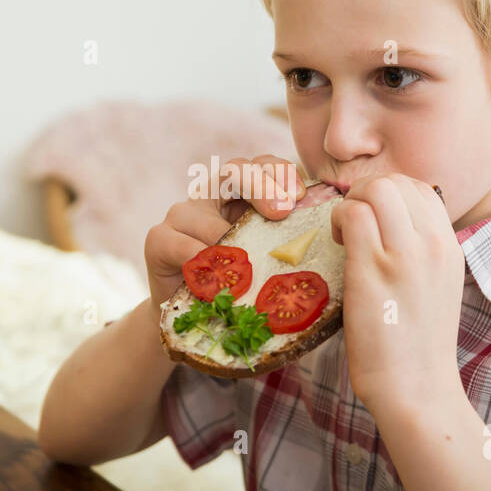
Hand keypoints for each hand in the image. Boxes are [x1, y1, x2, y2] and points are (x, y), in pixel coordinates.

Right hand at [144, 154, 305, 317]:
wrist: (197, 325)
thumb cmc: (244, 292)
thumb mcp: (272, 263)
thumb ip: (292, 244)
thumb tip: (332, 237)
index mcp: (244, 196)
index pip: (264, 166)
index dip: (282, 173)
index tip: (299, 198)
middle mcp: (212, 197)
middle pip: (236, 170)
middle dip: (261, 186)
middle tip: (280, 214)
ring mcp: (181, 214)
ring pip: (205, 213)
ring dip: (227, 242)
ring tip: (244, 265)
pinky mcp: (158, 239)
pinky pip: (180, 243)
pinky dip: (198, 259)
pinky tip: (212, 277)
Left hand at [329, 174, 465, 413]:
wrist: (415, 388)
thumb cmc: (417, 345)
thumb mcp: (437, 288)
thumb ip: (422, 254)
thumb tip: (392, 228)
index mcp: (449, 247)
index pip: (423, 188)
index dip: (390, 195)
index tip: (374, 220)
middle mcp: (433, 244)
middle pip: (398, 182)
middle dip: (367, 193)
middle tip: (353, 225)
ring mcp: (404, 255)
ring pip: (376, 189)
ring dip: (352, 204)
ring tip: (346, 235)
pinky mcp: (373, 269)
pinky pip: (353, 215)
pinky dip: (339, 220)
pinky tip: (338, 244)